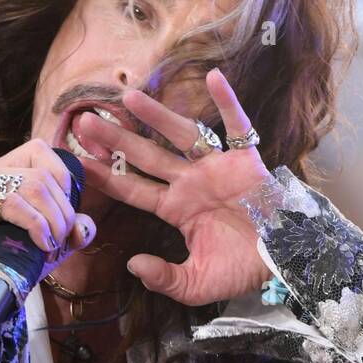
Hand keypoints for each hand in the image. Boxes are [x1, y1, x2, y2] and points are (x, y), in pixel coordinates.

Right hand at [0, 140, 97, 341]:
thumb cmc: (7, 269)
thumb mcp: (47, 244)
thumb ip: (69, 229)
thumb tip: (84, 225)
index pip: (40, 151)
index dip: (63, 181)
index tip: (63, 218)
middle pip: (42, 173)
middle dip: (63, 211)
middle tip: (60, 243)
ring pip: (33, 185)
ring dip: (54, 220)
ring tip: (51, 247)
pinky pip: (14, 202)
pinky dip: (37, 225)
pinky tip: (41, 246)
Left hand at [72, 68, 270, 305]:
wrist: (285, 261)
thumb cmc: (241, 271)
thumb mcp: (196, 284)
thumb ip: (163, 278)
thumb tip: (132, 265)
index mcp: (176, 209)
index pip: (132, 189)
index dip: (105, 176)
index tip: (77, 162)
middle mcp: (191, 183)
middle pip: (146, 156)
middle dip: (116, 139)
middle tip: (84, 121)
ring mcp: (217, 168)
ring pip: (181, 134)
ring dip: (156, 115)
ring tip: (127, 96)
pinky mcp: (246, 160)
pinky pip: (236, 127)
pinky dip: (228, 102)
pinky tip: (213, 77)